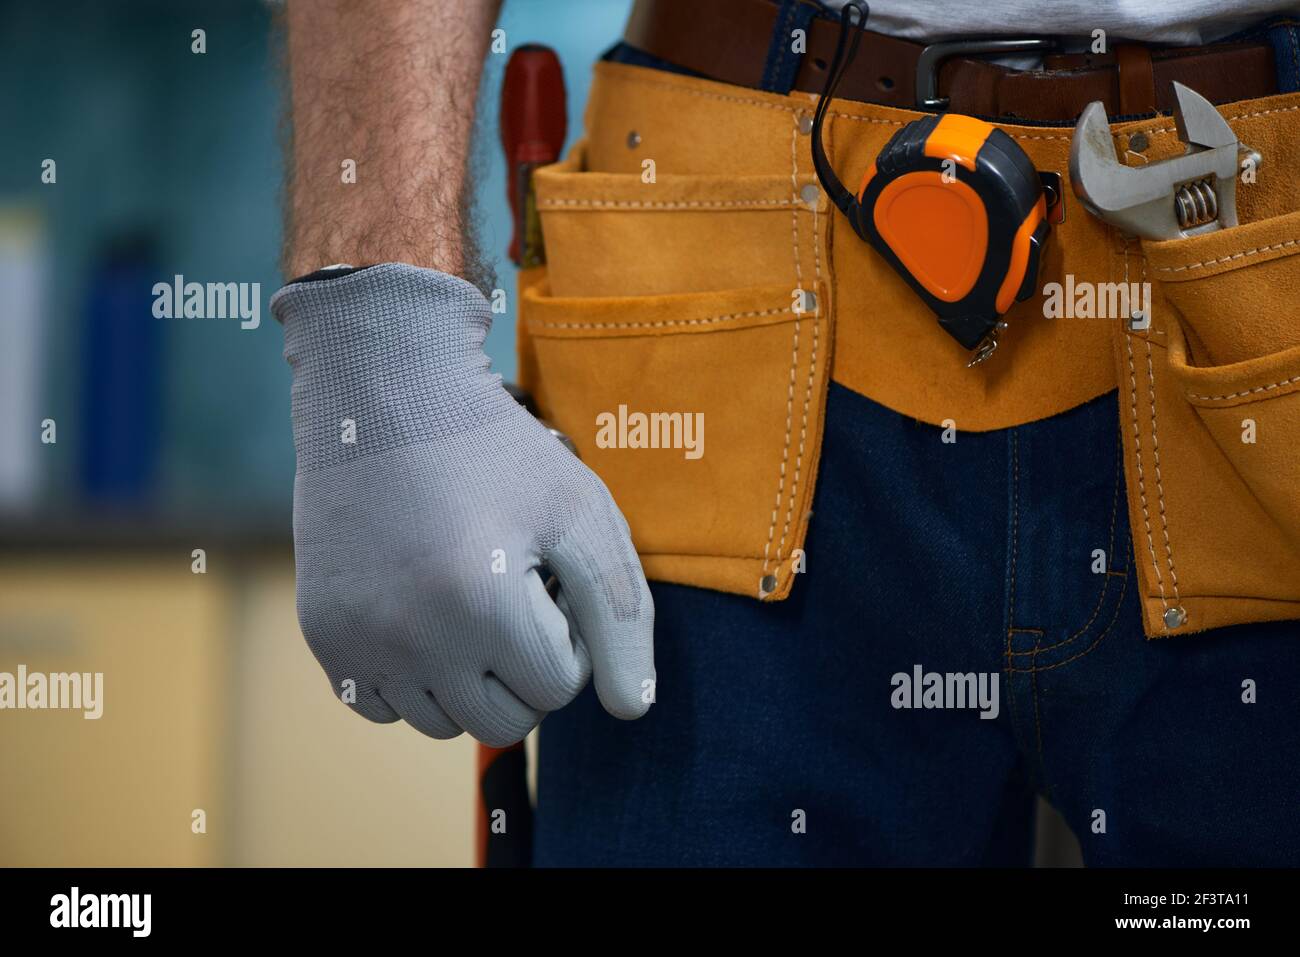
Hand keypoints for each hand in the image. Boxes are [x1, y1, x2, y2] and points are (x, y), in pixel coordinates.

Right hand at [273, 263, 654, 745]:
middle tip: (516, 595)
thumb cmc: (496, 451)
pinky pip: (382, 706)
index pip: (558, 687)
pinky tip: (422, 612)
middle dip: (526, 669)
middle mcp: (410, 638)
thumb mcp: (580, 511)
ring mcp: (358, 641)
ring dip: (471, 678)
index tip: (549, 578)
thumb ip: (621, 613)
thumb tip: (632, 709)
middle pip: (503, 720)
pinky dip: (412, 677)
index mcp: (481, 605)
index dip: (569, 633)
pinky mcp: (324, 635)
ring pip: (443, 721)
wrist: (383, 394)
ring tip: (470, 599)